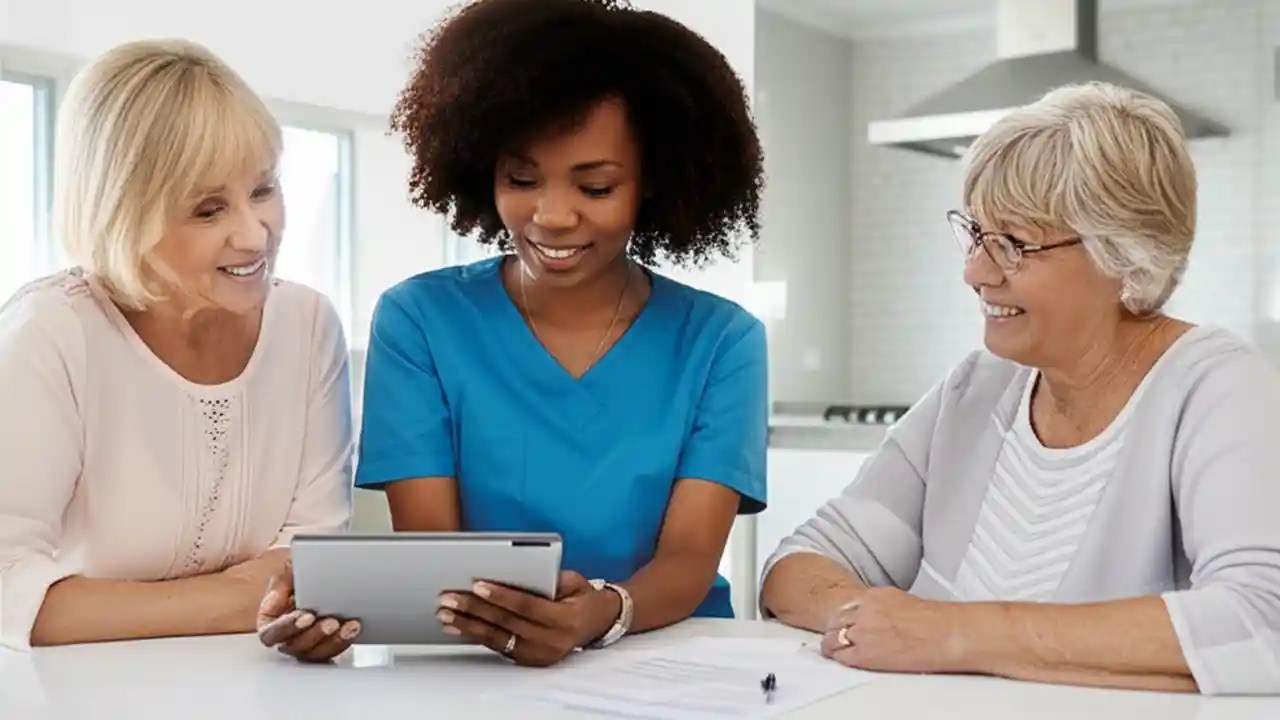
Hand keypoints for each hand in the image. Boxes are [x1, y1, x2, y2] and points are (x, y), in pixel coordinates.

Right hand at [255, 560, 361, 662]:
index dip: (288, 627)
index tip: (307, 616)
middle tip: (331, 622)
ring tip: (349, 626)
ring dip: (334, 641)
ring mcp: (306, 646)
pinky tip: (353, 628)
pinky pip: (333, 652)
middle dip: (315, 635)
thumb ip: (287, 574)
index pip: (272, 633)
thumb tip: (291, 567)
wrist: (315, 588)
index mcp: (269, 624)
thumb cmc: (296, 582)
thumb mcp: (287, 575)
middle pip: (296, 646)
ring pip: (317, 653)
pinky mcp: (324, 648)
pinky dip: (344, 641)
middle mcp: (287, 639)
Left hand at [436, 571, 620, 666]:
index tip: (477, 585)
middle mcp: (551, 642)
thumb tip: (520, 571)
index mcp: (564, 620)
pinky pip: (498, 646)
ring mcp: (538, 655)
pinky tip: (459, 626)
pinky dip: (476, 635)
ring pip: (497, 639)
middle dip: (474, 609)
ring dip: (468, 625)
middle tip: (449, 598)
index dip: (501, 596)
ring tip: (446, 613)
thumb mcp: (575, 581)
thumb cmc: (582, 597)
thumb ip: (550, 578)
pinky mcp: (528, 660)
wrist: (597, 623)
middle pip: (506, 623)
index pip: (527, 606)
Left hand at [819, 587, 968, 673]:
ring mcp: (863, 632)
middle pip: (837, 620)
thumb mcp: (903, 601)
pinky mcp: (865, 654)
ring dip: (832, 643)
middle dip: (836, 628)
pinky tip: (837, 658)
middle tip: (835, 635)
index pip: (848, 606)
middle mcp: (865, 612)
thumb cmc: (935, 621)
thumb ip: (884, 607)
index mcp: (875, 596)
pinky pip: (841, 655)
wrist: (945, 634)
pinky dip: (838, 657)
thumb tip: (880, 617)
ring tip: (831, 647)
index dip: (845, 617)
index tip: (844, 623)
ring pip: (834, 637)